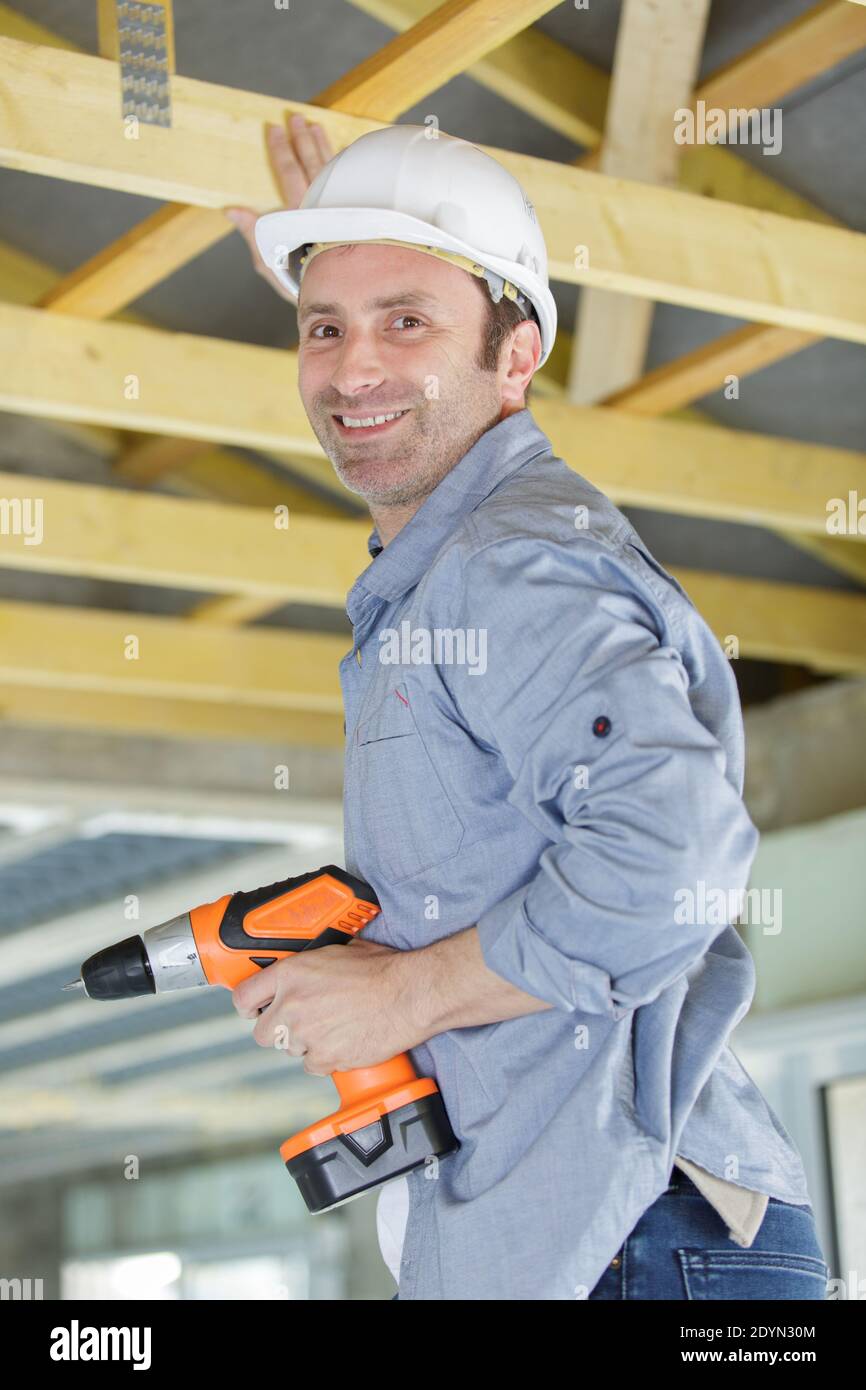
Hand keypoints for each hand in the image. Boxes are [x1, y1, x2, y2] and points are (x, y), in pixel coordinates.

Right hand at [223, 113, 333, 302]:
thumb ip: (252, 233)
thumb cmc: (297, 280)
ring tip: (316, 125)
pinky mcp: (352, 214)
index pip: (288, 172)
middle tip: (297, 117)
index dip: (281, 149)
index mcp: (300, 213)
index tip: (275, 128)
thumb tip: (232, 210)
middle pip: (312, 164)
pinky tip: (343, 152)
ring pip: (332, 169)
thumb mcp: (269, 262)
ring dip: (323, 145)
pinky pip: (350, 183)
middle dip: (303, 139)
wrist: (333, 294)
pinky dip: (345, 165)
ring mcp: (339, 209)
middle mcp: (322, 207)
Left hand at [232, 938, 418, 1075]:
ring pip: (290, 1050)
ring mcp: (307, 1034)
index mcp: (292, 973)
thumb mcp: (337, 951)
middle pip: (262, 1033)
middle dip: (278, 1029)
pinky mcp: (325, 1058)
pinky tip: (343, 1041)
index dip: (248, 1006)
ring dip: (306, 1042)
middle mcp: (292, 1005)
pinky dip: (325, 1058)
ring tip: (333, 1027)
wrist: (409, 994)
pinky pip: (313, 1065)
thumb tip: (299, 969)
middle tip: (300, 1022)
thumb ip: (309, 964)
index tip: (254, 1010)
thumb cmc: (382, 969)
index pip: (244, 997)